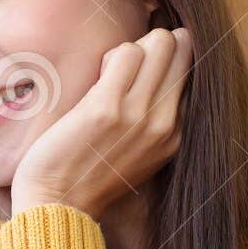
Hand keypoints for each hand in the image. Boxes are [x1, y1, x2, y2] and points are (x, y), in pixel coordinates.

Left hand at [11, 27, 191, 218]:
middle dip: (152, 45)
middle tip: (125, 67)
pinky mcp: (107, 108)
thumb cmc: (88, 175)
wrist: (58, 206)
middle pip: (180, 47)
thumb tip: (155, 68)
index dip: (163, 59)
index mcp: (175, 134)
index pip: (189, 67)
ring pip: (158, 43)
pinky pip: (126, 53)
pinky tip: (99, 77)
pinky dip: (111, 56)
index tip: (139, 74)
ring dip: (129, 49)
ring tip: (109, 75)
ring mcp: (138, 115)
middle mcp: (164, 123)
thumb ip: (155, 118)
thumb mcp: (140, 152)